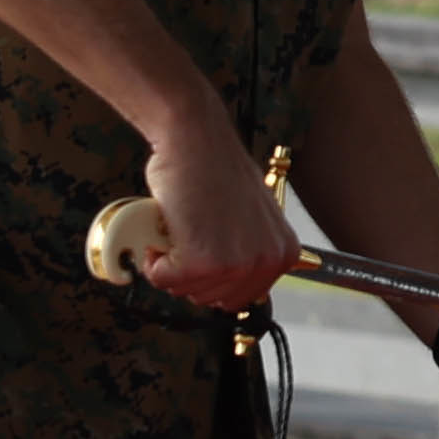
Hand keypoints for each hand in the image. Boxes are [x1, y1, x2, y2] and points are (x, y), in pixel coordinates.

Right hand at [125, 131, 294, 310]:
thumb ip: (250, 246)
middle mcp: (266, 262)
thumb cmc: (216, 167)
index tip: (204, 256)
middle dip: (194, 275)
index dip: (216, 278)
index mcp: (283, 251)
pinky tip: (165, 232)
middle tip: (186, 240)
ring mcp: (235, 265)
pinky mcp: (202, 263)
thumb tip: (233, 275)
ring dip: (173, 266)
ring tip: (179, 230)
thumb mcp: (252, 214)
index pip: (245, 294)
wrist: (195, 139)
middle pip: (217, 299)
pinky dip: (155, 262)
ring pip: (189, 291)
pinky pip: (166, 280)